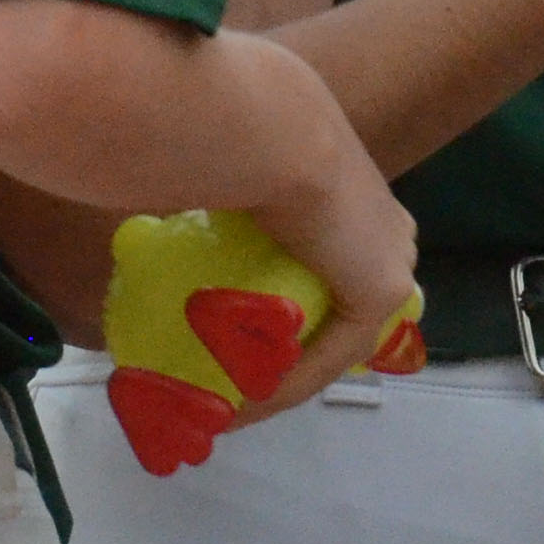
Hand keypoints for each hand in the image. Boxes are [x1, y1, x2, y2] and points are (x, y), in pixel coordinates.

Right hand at [238, 133, 421, 426]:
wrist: (266, 133)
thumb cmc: (233, 136)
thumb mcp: (230, 168)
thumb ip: (214, 198)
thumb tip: (152, 208)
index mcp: (358, 196)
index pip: (330, 270)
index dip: (284, 315)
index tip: (226, 344)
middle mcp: (386, 229)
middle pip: (336, 311)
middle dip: (284, 355)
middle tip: (222, 382)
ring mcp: (392, 260)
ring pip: (332, 339)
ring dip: (279, 376)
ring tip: (223, 406)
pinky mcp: (384, 292)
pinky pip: (329, 356)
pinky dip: (282, 387)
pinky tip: (237, 409)